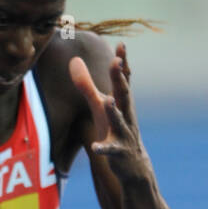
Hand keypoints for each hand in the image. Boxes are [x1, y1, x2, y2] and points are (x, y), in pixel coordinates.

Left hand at [68, 44, 151, 181]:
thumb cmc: (114, 129)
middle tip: (117, 62)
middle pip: (123, 95)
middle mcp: (126, 115)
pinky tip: (96, 147)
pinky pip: (110, 150)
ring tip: (108, 100)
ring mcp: (124, 133)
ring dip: (114, 111)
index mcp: (121, 102)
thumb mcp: (100, 106)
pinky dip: (103, 148)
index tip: (121, 44)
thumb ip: (86, 84)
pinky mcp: (118, 152)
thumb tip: (74, 59)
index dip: (122, 62)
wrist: (133, 164)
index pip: (123, 79)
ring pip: (119, 121)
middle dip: (120, 79)